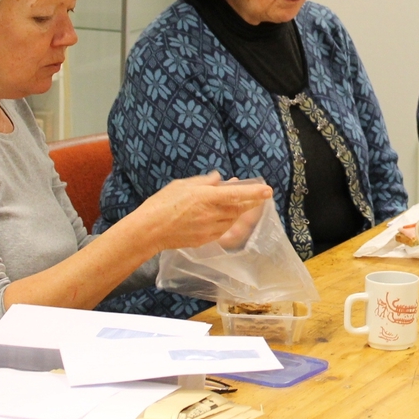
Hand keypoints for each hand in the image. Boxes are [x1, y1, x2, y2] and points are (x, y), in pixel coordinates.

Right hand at [138, 173, 272, 252]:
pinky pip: (222, 230)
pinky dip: (227, 222)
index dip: (254, 192)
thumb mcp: (182, 184)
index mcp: (206, 197)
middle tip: (259, 195)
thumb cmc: (162, 203)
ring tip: (236, 203)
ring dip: (238, 211)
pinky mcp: (205, 241)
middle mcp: (212, 214)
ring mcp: (209, 229)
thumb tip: (219, 178)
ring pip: (232, 220)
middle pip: (239, 208)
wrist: (150, 230)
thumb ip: (204, 181)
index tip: (268, 190)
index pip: (237, 194)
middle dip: (251, 202)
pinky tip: (223, 217)